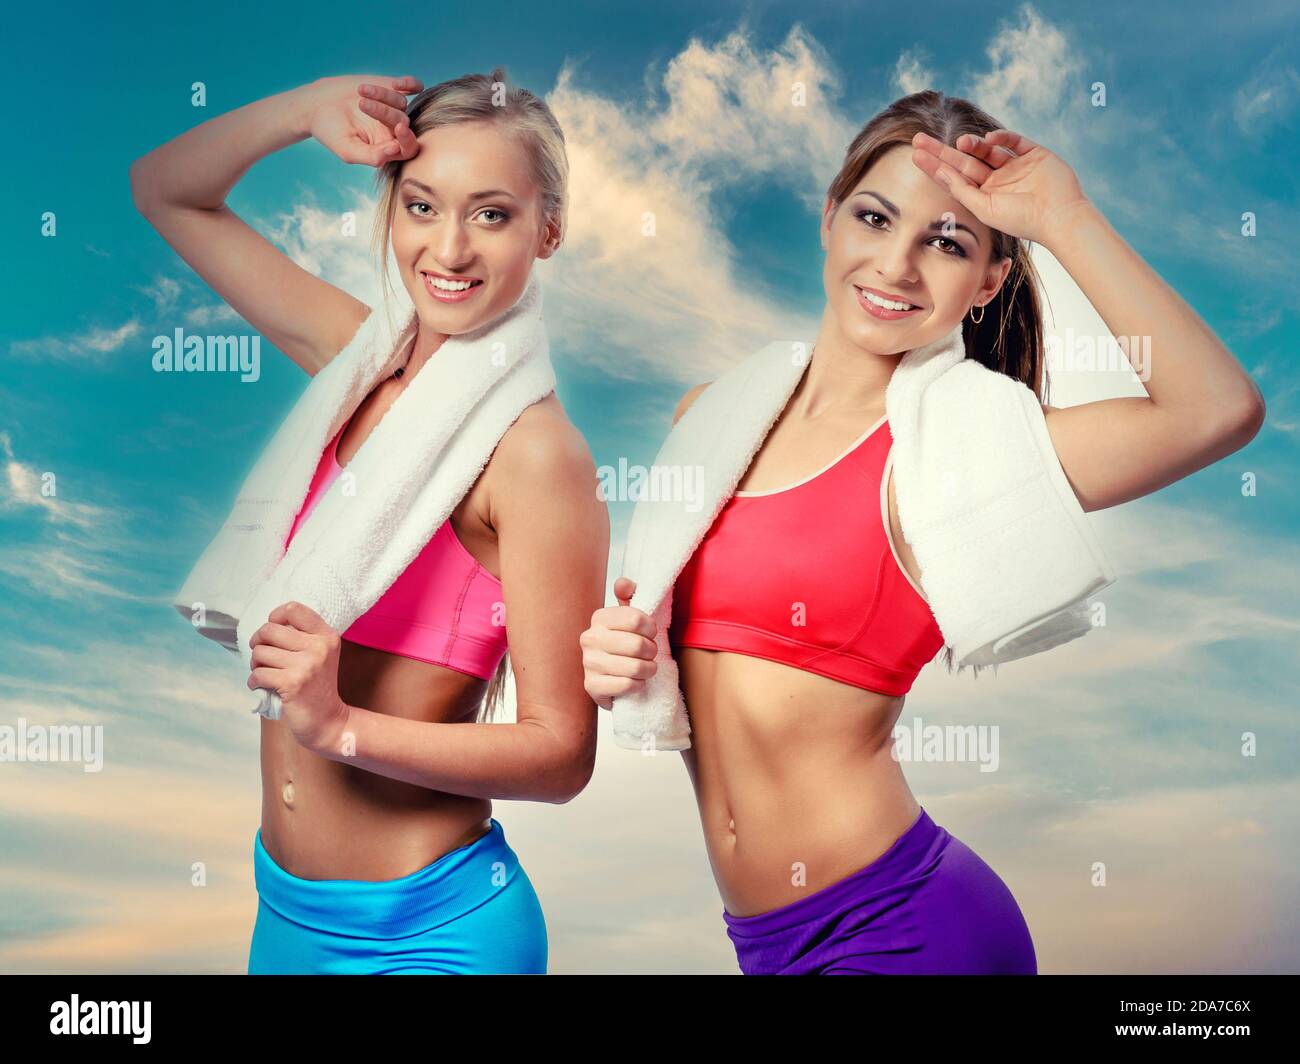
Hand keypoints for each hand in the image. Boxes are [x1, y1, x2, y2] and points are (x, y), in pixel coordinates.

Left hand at [247, 601, 349, 753]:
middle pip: (269, 630)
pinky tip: (262, 687)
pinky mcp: (292, 683)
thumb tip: (267, 626)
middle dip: (258, 643)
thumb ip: (301, 637)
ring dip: (255, 665)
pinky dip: (254, 682)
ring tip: (265, 674)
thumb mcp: (320, 655)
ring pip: (259, 652)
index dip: (275, 617)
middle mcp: (319, 647)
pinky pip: (257, 674)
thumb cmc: (317, 687)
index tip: (272, 632)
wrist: (328, 721)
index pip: (294, 610)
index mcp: (327, 636)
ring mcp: (307, 665)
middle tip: (262, 656)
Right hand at [303, 74, 422, 166]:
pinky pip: (412, 87)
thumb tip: (396, 150)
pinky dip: (410, 84)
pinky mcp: (391, 88)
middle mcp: (393, 129)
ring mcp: (394, 108)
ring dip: (382, 95)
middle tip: (361, 104)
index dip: (408, 141)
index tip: (399, 129)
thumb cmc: (331, 132)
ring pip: (401, 103)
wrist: (317, 105)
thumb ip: (372, 156)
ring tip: (360, 90)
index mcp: (387, 147)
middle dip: (384, 112)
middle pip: (403, 122)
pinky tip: (398, 84)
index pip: (408, 148)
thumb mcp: (348, 150)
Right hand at [579, 577, 658, 709]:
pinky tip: (634, 681)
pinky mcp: (592, 686)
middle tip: (650, 653)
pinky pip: (627, 685)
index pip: (636, 619)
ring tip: (646, 667)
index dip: (651, 628)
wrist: (609, 677)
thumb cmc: (624, 644)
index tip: (650, 633)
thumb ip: (629, 596)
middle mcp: (589, 638)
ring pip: (635, 667)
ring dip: (648, 669)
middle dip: (651, 651)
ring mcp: (588, 663)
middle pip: (638, 645)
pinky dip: (638, 685)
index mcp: (599, 618)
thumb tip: (623, 583)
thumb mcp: (628, 618)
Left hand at [909, 129, 1090, 247]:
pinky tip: (989, 138)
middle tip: (918, 138)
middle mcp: (998, 180)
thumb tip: (939, 171)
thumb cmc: (1021, 219)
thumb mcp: (985, 208)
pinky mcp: (1034, 154)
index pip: (954, 178)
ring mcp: (1015, 166)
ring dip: (973, 143)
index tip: (914, 156)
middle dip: (941, 151)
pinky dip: (1001, 137)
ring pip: (987, 149)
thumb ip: (962, 189)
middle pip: (964, 161)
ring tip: (962, 142)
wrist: (1059, 217)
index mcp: (985, 196)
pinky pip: (1013, 141)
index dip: (934, 167)